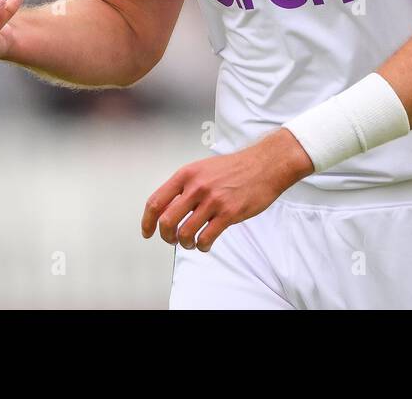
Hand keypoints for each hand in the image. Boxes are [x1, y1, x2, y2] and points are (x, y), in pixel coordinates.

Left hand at [142, 129, 314, 252]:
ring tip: (191, 241)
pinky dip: (202, 246)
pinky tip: (206, 243)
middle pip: (167, 221)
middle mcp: (196, 187)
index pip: (156, 201)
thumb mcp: (203, 169)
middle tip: (173, 239)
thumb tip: (166, 210)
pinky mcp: (228, 213)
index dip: (147, 221)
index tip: (147, 232)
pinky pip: (206, 238)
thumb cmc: (234, 168)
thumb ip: (184, 187)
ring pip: (185, 233)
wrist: (264, 165)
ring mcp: (213, 200)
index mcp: (186, 174)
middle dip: (166, 236)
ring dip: (185, 243)